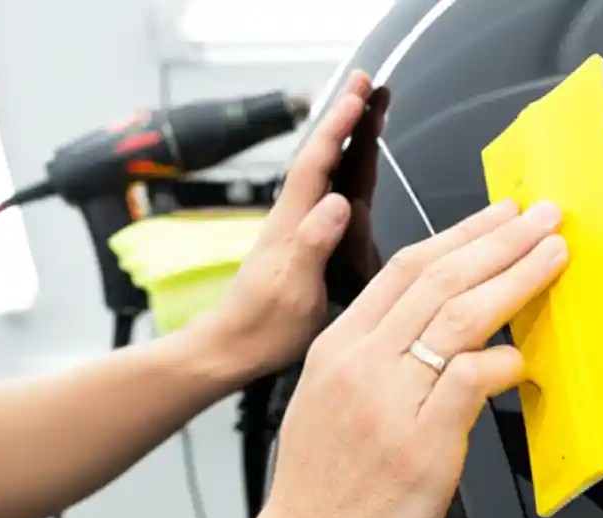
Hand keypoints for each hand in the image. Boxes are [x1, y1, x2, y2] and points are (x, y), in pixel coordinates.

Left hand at [202, 71, 382, 379]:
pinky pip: (327, 192)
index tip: (360, 95)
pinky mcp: (301, 241)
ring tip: (369, 111)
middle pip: (322, 156)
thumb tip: (339, 202)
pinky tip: (352, 167)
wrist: (232, 349)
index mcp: (293, 224)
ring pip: (325, 171)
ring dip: (346, 138)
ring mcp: (296, 227)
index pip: (318, 163)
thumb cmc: (264, 327)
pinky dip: (343, 168)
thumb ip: (313, 244)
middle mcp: (294, 217)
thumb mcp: (294, 289)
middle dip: (346, 118)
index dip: (338, 127)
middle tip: (370, 83)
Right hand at [247, 199, 567, 517]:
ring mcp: (389, 401)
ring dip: (516, 277)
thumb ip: (378, 366)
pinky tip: (525, 357)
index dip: (461, 235)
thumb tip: (436, 343)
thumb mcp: (329, 405)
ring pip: (460, 315)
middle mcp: (360, 363)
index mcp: (337, 348)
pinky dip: (504, 361)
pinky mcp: (419, 444)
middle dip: (499, 240)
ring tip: (553, 254)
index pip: (405, 268)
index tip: (498, 218)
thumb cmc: (319, 493)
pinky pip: (470, 379)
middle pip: (439, 278)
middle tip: (541, 217)